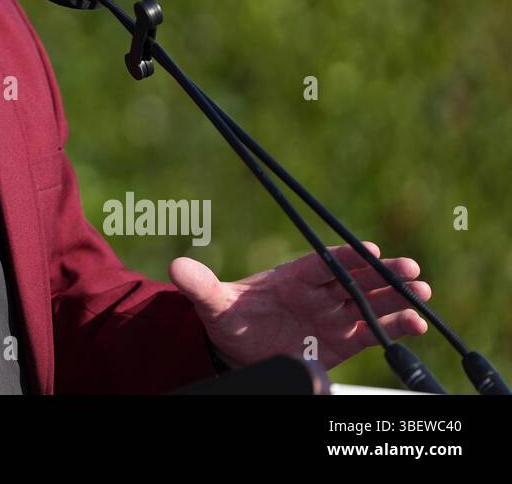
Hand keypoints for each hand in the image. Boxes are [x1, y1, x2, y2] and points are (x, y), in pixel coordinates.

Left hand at [169, 242, 430, 370]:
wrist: (237, 349)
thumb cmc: (229, 319)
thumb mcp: (212, 303)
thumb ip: (200, 285)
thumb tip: (176, 266)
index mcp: (292, 277)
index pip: (323, 263)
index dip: (345, 256)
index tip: (369, 249)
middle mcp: (319, 293)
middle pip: (355, 278)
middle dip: (381, 273)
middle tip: (409, 268)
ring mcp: (333, 315)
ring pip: (369, 302)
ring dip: (395, 297)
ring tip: (422, 293)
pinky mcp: (342, 341)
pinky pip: (373, 332)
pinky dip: (395, 328)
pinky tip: (417, 325)